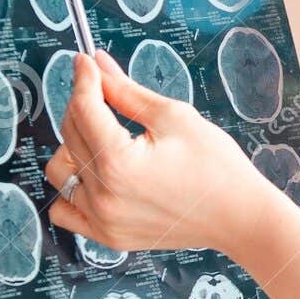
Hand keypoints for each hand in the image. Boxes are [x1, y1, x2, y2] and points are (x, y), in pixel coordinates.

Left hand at [45, 51, 276, 258]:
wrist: (239, 217)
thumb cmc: (217, 167)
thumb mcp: (173, 117)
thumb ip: (126, 91)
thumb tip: (97, 64)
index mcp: (118, 162)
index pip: (83, 109)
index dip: (83, 79)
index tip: (85, 62)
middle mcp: (103, 195)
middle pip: (69, 135)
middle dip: (83, 106)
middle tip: (105, 94)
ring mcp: (102, 220)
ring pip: (60, 171)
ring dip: (73, 148)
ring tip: (104, 139)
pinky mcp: (108, 235)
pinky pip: (65, 211)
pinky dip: (72, 189)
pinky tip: (95, 175)